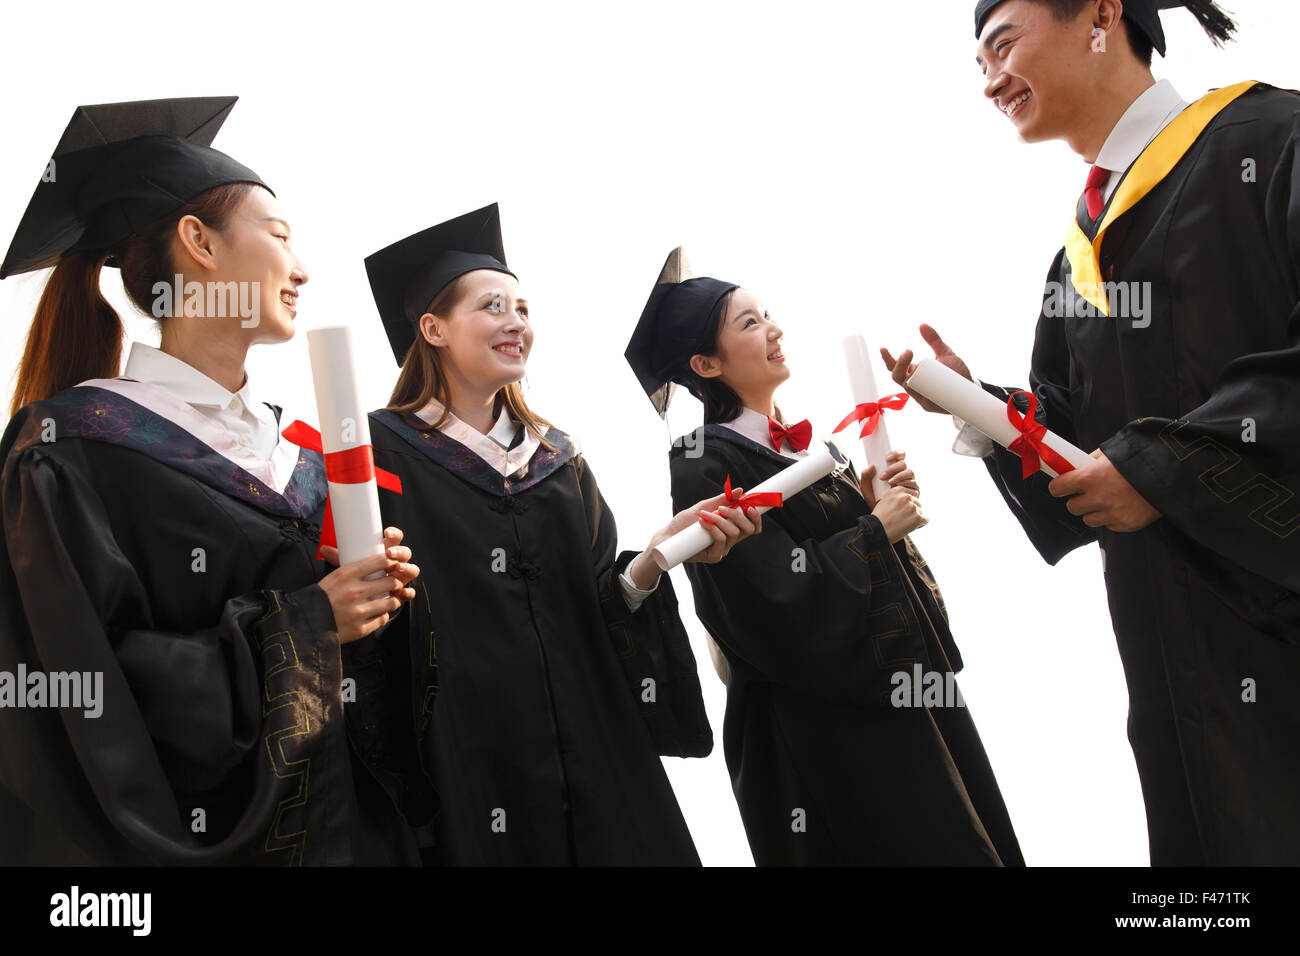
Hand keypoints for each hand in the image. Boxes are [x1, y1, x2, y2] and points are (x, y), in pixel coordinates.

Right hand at [318, 527, 419, 643]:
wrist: (305, 623)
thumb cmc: (320, 598)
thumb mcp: (334, 577)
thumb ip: (354, 571)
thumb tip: (376, 562)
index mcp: (346, 575)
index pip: (380, 561)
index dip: (392, 562)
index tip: (394, 564)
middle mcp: (354, 592)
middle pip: (391, 582)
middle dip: (395, 582)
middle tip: (393, 583)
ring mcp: (358, 611)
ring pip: (391, 602)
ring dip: (391, 600)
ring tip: (386, 599)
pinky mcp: (360, 628)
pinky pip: (382, 619)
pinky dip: (381, 615)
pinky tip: (375, 612)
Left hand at [639, 490, 763, 575]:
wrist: (669, 536)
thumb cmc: (686, 522)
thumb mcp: (705, 506)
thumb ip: (722, 499)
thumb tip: (740, 490)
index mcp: (732, 528)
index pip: (753, 526)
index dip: (756, 517)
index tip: (749, 505)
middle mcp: (730, 540)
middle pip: (748, 530)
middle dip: (738, 516)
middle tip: (722, 508)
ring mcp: (723, 549)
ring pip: (733, 534)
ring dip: (719, 520)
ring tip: (704, 514)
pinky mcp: (714, 556)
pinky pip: (721, 541)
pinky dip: (713, 528)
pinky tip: (702, 522)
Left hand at [859, 450, 919, 508]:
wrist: (883, 516)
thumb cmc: (875, 501)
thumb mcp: (866, 490)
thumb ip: (865, 478)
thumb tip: (870, 467)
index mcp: (894, 469)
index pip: (899, 456)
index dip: (896, 453)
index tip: (887, 458)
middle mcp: (904, 474)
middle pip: (904, 464)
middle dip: (893, 468)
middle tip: (882, 476)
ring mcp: (910, 482)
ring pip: (910, 472)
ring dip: (899, 476)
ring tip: (889, 483)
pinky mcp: (914, 491)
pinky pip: (913, 484)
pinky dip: (905, 484)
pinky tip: (898, 488)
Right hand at [872, 487, 927, 542]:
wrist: (876, 531)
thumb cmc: (879, 519)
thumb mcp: (884, 501)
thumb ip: (896, 497)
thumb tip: (908, 498)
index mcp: (897, 490)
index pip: (911, 495)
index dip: (907, 504)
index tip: (900, 511)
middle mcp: (906, 497)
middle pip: (917, 503)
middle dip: (912, 511)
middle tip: (902, 519)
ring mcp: (913, 507)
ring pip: (921, 512)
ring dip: (915, 518)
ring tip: (904, 524)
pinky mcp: (917, 517)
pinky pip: (925, 520)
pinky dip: (920, 525)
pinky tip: (910, 527)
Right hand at [880, 324, 972, 412]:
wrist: (969, 389)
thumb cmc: (954, 371)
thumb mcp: (945, 353)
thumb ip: (934, 340)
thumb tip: (922, 325)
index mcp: (912, 373)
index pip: (895, 367)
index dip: (887, 359)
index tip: (883, 348)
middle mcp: (913, 385)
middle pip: (898, 377)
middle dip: (900, 364)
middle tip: (908, 352)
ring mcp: (920, 396)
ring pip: (908, 388)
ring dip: (910, 378)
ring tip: (919, 366)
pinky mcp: (928, 405)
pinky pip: (921, 400)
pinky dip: (922, 393)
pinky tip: (926, 387)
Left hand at [1048, 451, 1161, 532]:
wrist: (1172, 474)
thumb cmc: (1140, 459)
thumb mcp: (1112, 452)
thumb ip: (1092, 460)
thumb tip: (1077, 464)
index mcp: (1090, 477)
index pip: (1058, 488)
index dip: (1059, 487)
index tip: (1061, 486)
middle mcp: (1098, 498)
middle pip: (1071, 507)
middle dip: (1077, 500)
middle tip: (1088, 493)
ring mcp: (1112, 513)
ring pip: (1088, 519)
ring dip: (1094, 511)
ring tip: (1108, 499)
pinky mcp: (1126, 524)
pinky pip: (1110, 525)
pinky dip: (1113, 518)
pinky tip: (1123, 505)